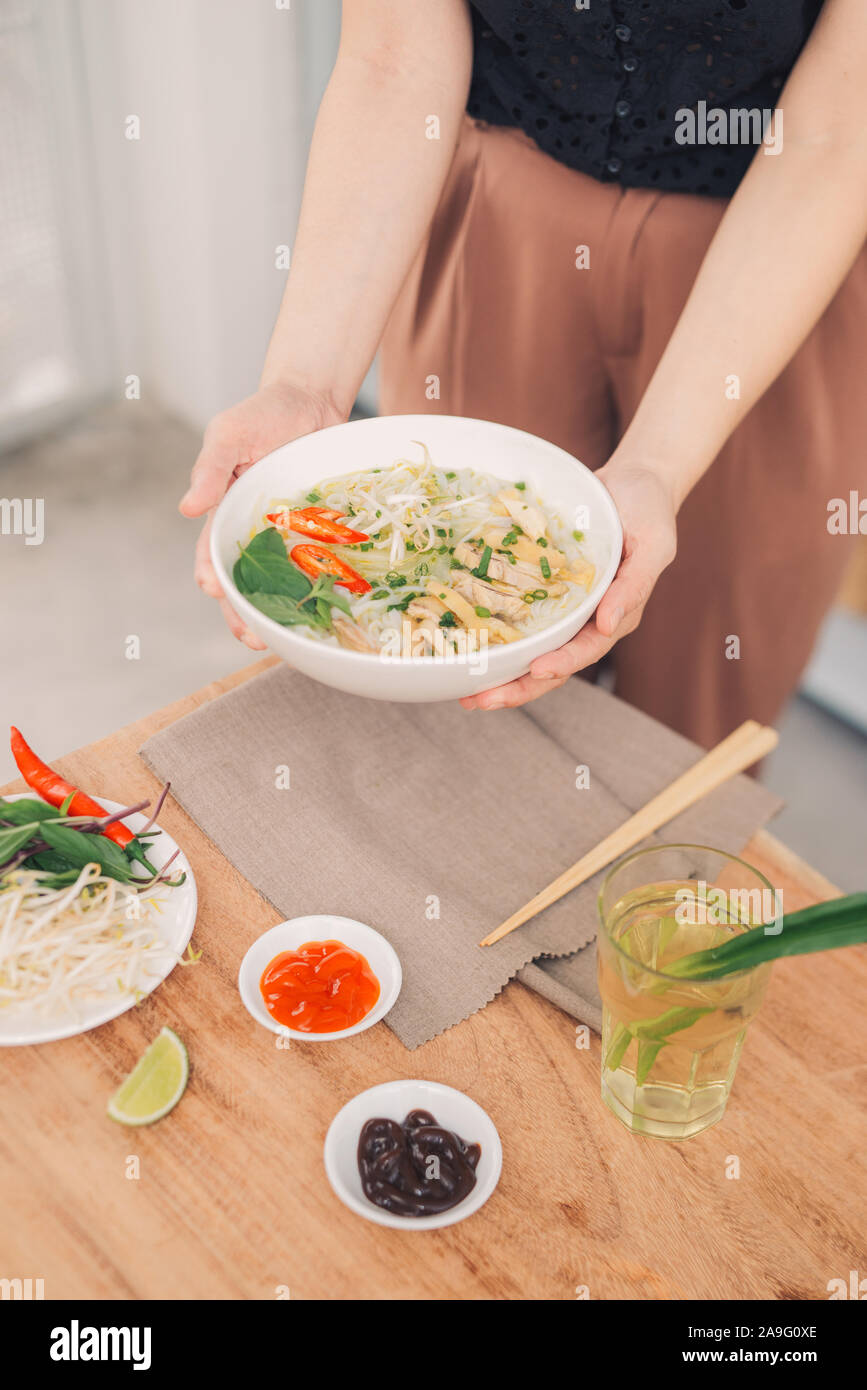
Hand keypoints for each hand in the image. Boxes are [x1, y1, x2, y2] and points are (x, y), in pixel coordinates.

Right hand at [180, 381, 345, 647]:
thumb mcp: (229, 433)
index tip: (215, 591)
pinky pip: (318, 562)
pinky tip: (324, 609)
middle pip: (245, 578)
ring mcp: (289, 531)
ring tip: (285, 637)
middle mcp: (255, 528)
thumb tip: (187, 508)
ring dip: (279, 609)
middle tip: (252, 637)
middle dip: (243, 611)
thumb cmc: (264, 412)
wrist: (313, 398)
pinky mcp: (320, 529)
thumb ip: (210, 468)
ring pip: (281, 580)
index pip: (212, 550)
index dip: (212, 574)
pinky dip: (318, 587)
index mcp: (226, 509)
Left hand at [459, 462, 677, 710]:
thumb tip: (608, 624)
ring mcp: (565, 610)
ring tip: (465, 690)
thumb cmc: (649, 511)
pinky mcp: (545, 593)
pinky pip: (519, 619)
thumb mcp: (654, 543)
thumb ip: (634, 585)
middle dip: (517, 687)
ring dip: (500, 674)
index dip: (562, 663)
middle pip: (552, 664)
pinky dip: (495, 636)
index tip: (535, 670)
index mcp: (616, 614)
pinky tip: (465, 645)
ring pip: (531, 651)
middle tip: (479, 700)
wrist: (633, 483)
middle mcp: (588, 620)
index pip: (587, 649)